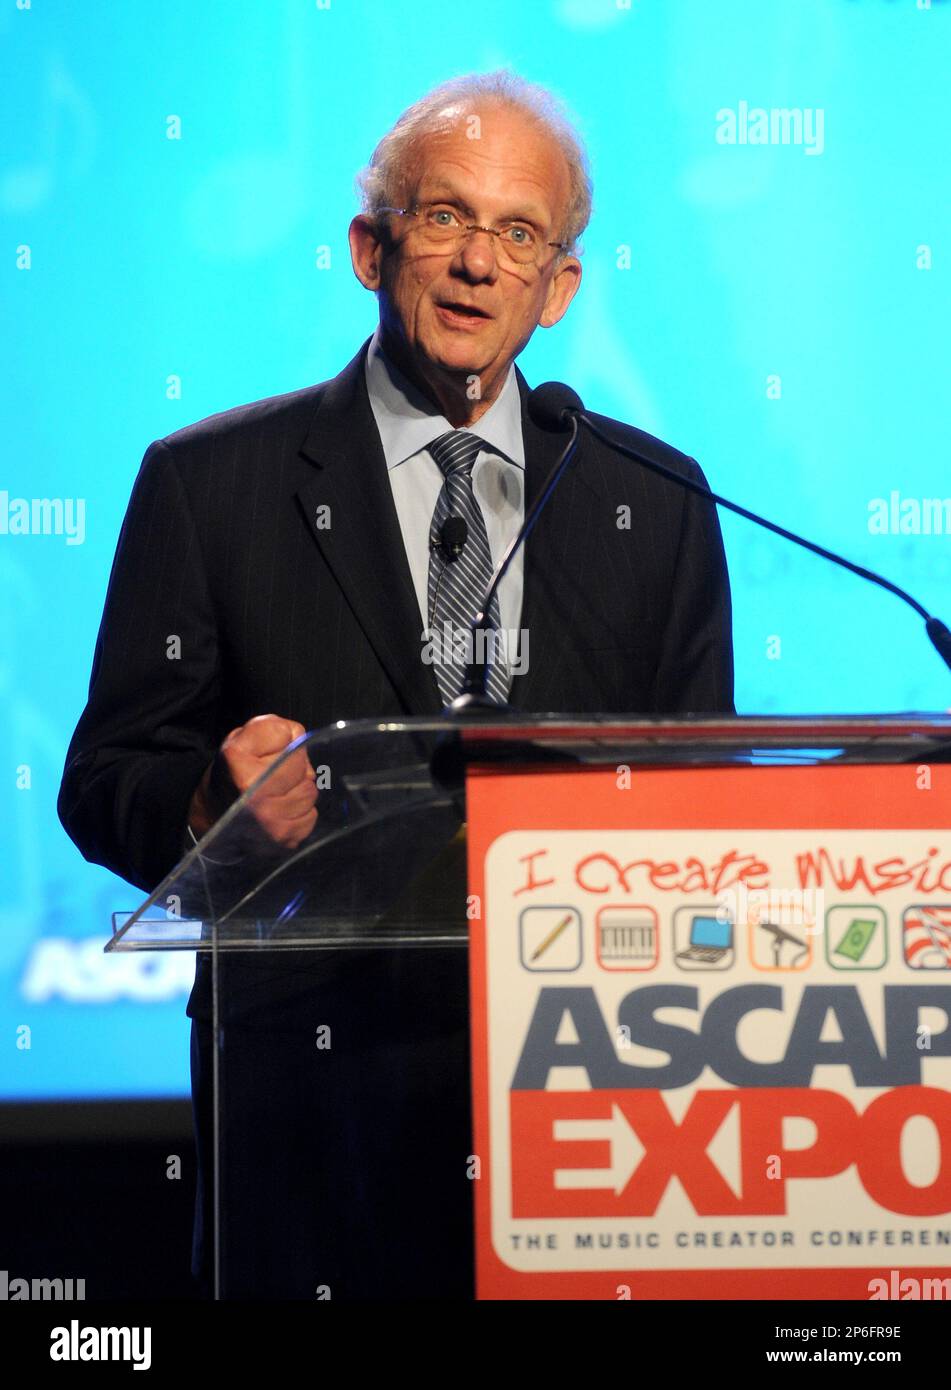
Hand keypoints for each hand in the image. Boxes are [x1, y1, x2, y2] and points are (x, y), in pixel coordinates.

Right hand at [188, 715, 317, 848]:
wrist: (216, 811)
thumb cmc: (233, 772)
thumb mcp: (242, 738)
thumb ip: (273, 728)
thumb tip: (300, 741)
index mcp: (245, 775)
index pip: (295, 747)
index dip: (287, 746)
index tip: (269, 754)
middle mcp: (258, 805)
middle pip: (307, 774)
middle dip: (296, 770)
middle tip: (274, 774)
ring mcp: (272, 828)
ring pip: (310, 795)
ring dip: (299, 790)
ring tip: (277, 791)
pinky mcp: (285, 841)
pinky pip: (311, 817)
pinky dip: (301, 811)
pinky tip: (281, 809)